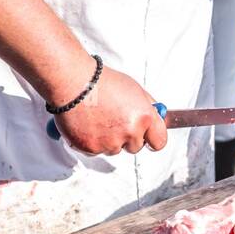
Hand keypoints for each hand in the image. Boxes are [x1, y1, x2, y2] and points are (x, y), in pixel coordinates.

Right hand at [53, 66, 167, 155]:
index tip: (148, 137)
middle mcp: (129, 132)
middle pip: (136, 147)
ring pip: (115, 149)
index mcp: (144, 117)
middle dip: (128, 137)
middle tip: (116, 120)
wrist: (75, 83)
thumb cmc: (102, 82)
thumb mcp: (134, 89)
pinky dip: (93, 141)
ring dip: (109, 139)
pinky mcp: (92, 148)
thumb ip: (147, 107)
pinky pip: (97, 151)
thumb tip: (156, 117)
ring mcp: (110, 142)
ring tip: (99, 118)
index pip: (159, 141)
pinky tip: (88, 124)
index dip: (153, 138)